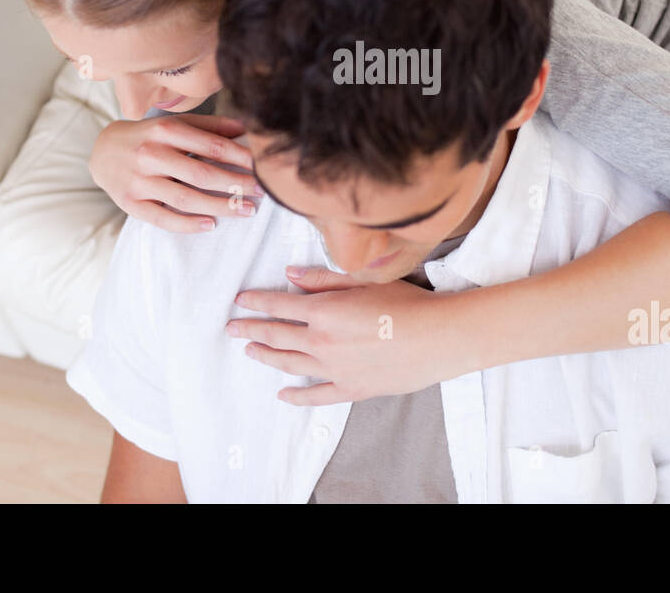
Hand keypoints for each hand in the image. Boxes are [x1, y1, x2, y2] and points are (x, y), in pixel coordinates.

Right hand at [89, 113, 261, 232]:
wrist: (102, 150)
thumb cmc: (148, 136)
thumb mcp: (175, 124)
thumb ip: (210, 126)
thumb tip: (246, 129)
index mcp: (165, 130)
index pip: (210, 146)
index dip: (240, 158)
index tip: (262, 167)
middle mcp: (150, 154)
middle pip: (201, 174)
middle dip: (235, 184)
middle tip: (261, 192)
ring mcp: (138, 181)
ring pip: (185, 198)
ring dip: (219, 207)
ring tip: (246, 211)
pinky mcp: (130, 203)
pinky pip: (162, 218)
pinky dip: (187, 224)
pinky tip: (210, 225)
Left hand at [227, 267, 464, 404]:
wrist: (437, 339)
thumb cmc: (406, 304)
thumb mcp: (364, 281)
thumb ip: (323, 279)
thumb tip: (290, 273)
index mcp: (323, 311)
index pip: (279, 305)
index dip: (256, 302)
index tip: (240, 301)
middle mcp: (321, 342)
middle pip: (276, 335)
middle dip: (251, 329)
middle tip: (232, 328)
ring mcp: (334, 369)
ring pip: (289, 364)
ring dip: (266, 357)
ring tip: (250, 351)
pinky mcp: (351, 389)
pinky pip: (316, 396)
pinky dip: (297, 397)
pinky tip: (283, 394)